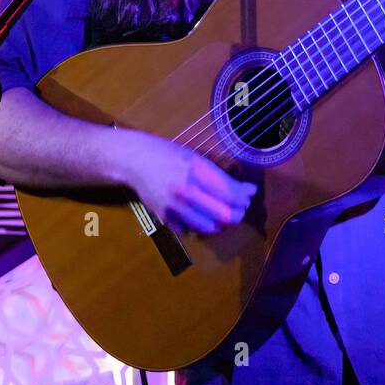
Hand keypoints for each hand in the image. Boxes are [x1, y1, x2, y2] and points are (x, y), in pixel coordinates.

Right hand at [115, 129, 255, 234]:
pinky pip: (189, 230)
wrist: (135, 161)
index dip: (244, 199)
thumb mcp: (196, 159)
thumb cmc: (169, 155)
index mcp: (197, 172)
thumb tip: (249, 191)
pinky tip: (200, 216)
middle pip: (224, 215)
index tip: (247, 197)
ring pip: (209, 226)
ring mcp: (174, 207)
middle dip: (236, 214)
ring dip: (219, 223)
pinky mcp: (164, 218)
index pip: (230, 195)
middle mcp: (186, 191)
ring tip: (221, 215)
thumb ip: (221, 177)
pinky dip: (198, 226)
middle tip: (238, 209)